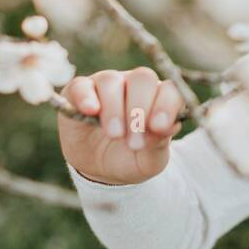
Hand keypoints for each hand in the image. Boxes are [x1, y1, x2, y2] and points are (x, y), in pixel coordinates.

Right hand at [57, 68, 184, 185]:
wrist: (99, 169)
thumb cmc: (131, 158)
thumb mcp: (148, 160)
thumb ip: (159, 143)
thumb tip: (170, 126)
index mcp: (158, 97)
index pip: (170, 90)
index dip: (167, 105)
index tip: (160, 127)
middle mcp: (134, 85)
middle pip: (142, 78)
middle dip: (139, 109)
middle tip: (134, 141)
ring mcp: (106, 84)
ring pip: (111, 81)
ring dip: (114, 108)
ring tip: (114, 134)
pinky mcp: (79, 92)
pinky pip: (81, 86)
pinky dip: (86, 97)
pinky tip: (91, 111)